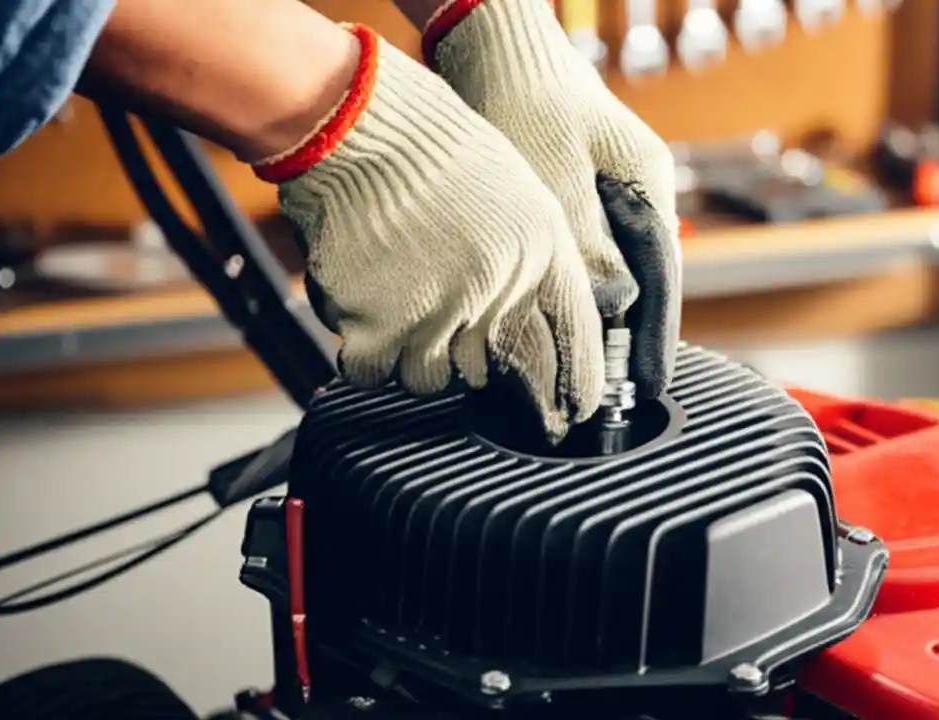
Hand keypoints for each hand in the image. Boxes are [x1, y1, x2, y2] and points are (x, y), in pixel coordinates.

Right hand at [255, 27, 603, 439]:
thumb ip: (539, 265)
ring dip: (420, 359)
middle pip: (508, 376)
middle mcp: (497, 292)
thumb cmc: (435, 153)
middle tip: (476, 368)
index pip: (576, 342)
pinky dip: (367, 353)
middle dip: (502, 387)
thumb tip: (546, 332)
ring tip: (405, 307)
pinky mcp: (378, 328)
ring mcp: (437, 315)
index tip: (574, 412)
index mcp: (542, 256)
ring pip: (436, 381)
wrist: (361, 127)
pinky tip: (365, 312)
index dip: (577, 385)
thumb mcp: (520, 198)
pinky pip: (375, 374)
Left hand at [417, 0, 682, 398]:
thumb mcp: (556, 180)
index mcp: (647, 186)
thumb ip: (588, 249)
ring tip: (570, 372)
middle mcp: (632, 192)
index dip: (655, 340)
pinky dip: (561, 290)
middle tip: (604, 397)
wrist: (485, 38)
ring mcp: (599, 190)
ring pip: (603, 272)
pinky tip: (539, 321)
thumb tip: (614, 313)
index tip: (649, 391)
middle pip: (637, 282)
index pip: (661, 279)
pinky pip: (572, 254)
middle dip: (621, 340)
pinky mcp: (565, 189)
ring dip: (588, 319)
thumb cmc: (521, 97)